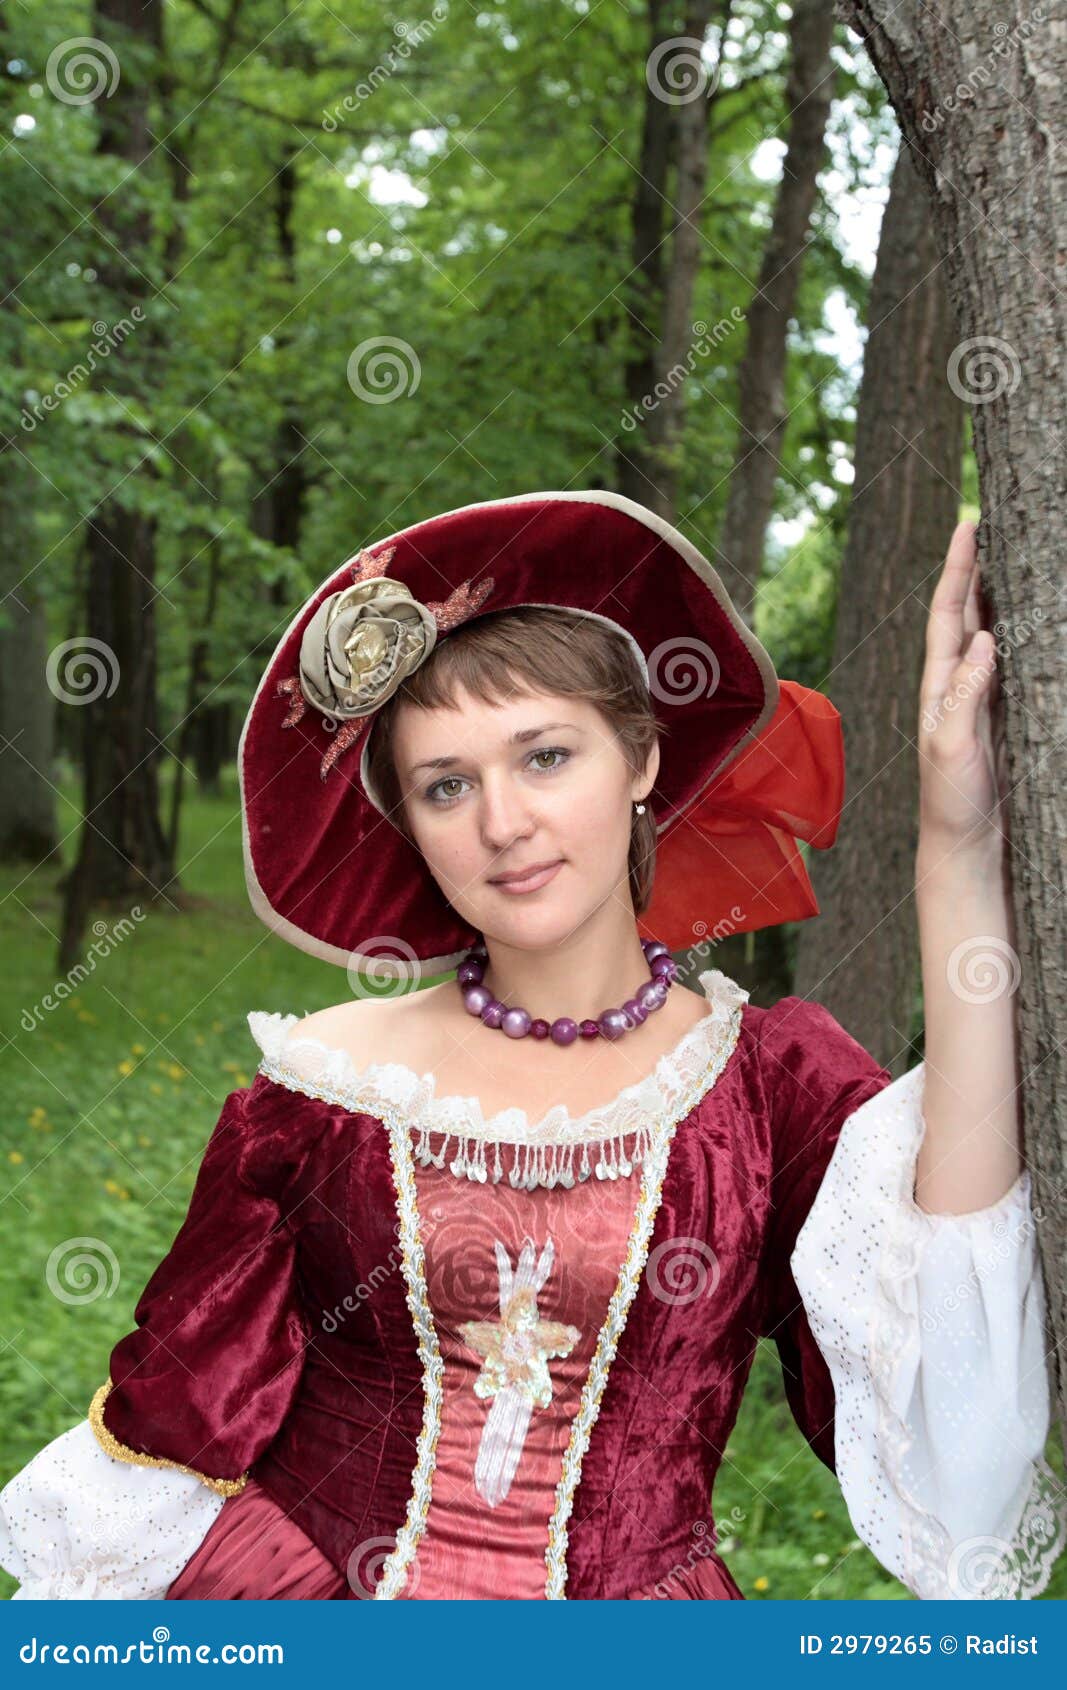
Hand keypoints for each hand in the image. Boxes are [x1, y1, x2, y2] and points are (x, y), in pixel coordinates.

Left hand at [917, 520, 1007, 857]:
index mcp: (938, 685)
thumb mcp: (953, 747)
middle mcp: (958, 684)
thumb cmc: (952, 801)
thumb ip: (966, 695)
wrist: (967, 845)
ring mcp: (985, 697)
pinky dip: (1027, 633)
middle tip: (991, 522)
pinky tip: (1040, 617)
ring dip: (1002, 594)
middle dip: (978, 567)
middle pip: (969, 612)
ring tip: (1015, 554)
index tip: (967, 525)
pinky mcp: (1009, 715)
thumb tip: (984, 640)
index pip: (948, 614)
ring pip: (995, 632)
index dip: (957, 569)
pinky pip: (1019, 662)